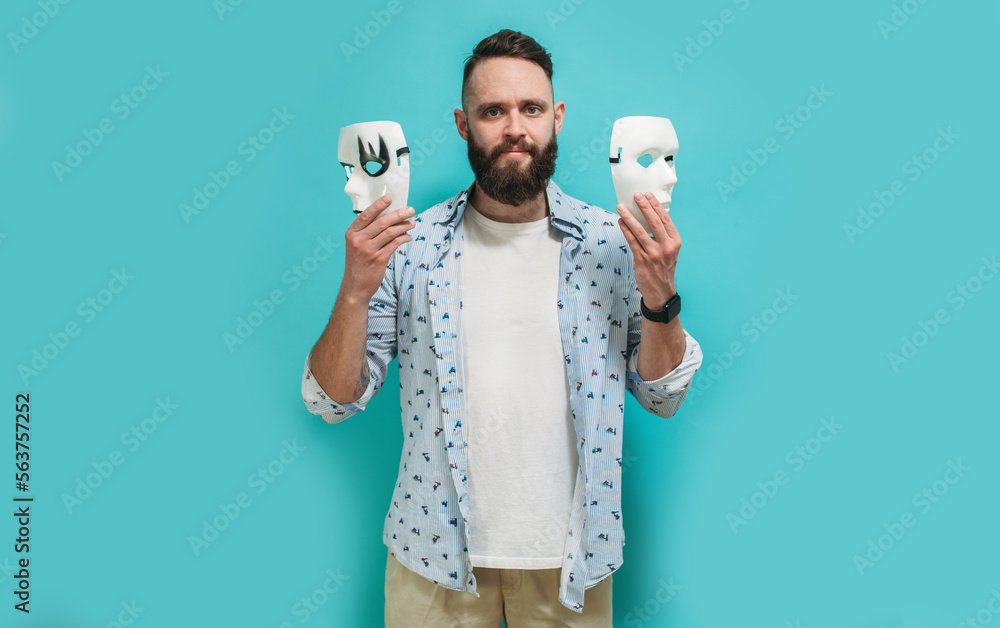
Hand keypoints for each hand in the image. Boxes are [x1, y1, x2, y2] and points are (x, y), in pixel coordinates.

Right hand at [341, 195, 414, 302]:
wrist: (355, 286)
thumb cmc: (357, 264)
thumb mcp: (355, 245)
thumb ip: (366, 232)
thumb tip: (387, 218)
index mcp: (351, 234)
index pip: (365, 215)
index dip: (378, 205)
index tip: (389, 198)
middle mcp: (359, 240)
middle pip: (381, 222)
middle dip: (398, 214)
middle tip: (410, 209)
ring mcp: (369, 250)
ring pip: (390, 232)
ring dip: (404, 226)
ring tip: (412, 223)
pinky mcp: (379, 259)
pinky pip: (395, 244)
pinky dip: (403, 238)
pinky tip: (408, 237)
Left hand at [616, 192, 679, 309]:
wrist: (661, 291)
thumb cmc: (663, 268)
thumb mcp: (669, 251)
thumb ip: (662, 236)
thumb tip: (648, 216)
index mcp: (675, 241)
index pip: (665, 219)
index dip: (656, 206)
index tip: (648, 194)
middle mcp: (666, 247)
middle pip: (653, 222)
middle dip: (644, 206)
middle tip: (635, 195)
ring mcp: (654, 254)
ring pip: (639, 231)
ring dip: (628, 217)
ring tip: (621, 206)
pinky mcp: (642, 260)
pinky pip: (631, 241)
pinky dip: (625, 230)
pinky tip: (620, 222)